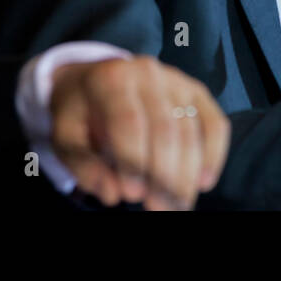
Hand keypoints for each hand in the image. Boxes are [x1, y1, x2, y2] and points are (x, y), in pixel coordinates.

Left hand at [48, 55, 230, 209]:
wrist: (94, 78)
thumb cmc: (80, 113)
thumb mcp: (66, 136)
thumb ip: (84, 165)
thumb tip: (112, 194)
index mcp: (111, 78)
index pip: (128, 121)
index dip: (133, 160)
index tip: (132, 195)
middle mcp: (148, 73)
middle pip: (165, 127)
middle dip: (165, 174)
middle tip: (159, 207)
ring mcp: (177, 80)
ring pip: (191, 129)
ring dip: (187, 173)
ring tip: (178, 205)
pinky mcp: (196, 90)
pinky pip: (215, 123)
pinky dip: (214, 154)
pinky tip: (203, 182)